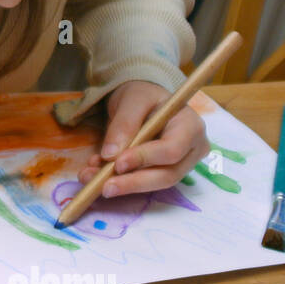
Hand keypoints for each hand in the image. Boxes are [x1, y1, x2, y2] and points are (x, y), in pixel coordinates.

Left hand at [77, 80, 208, 196]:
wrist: (142, 103)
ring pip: (154, 184)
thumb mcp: (132, 100)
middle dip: (133, 183)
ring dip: (122, 185)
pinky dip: (120, 181)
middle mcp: (192, 149)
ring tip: (92, 179)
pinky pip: (144, 183)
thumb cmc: (143, 96)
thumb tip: (111, 155)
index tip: (117, 163)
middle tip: (103, 186)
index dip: (145, 158)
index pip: (172, 150)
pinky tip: (97, 175)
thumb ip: (124, 124)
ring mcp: (182, 164)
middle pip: (167, 175)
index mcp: (190, 126)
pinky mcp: (165, 173)